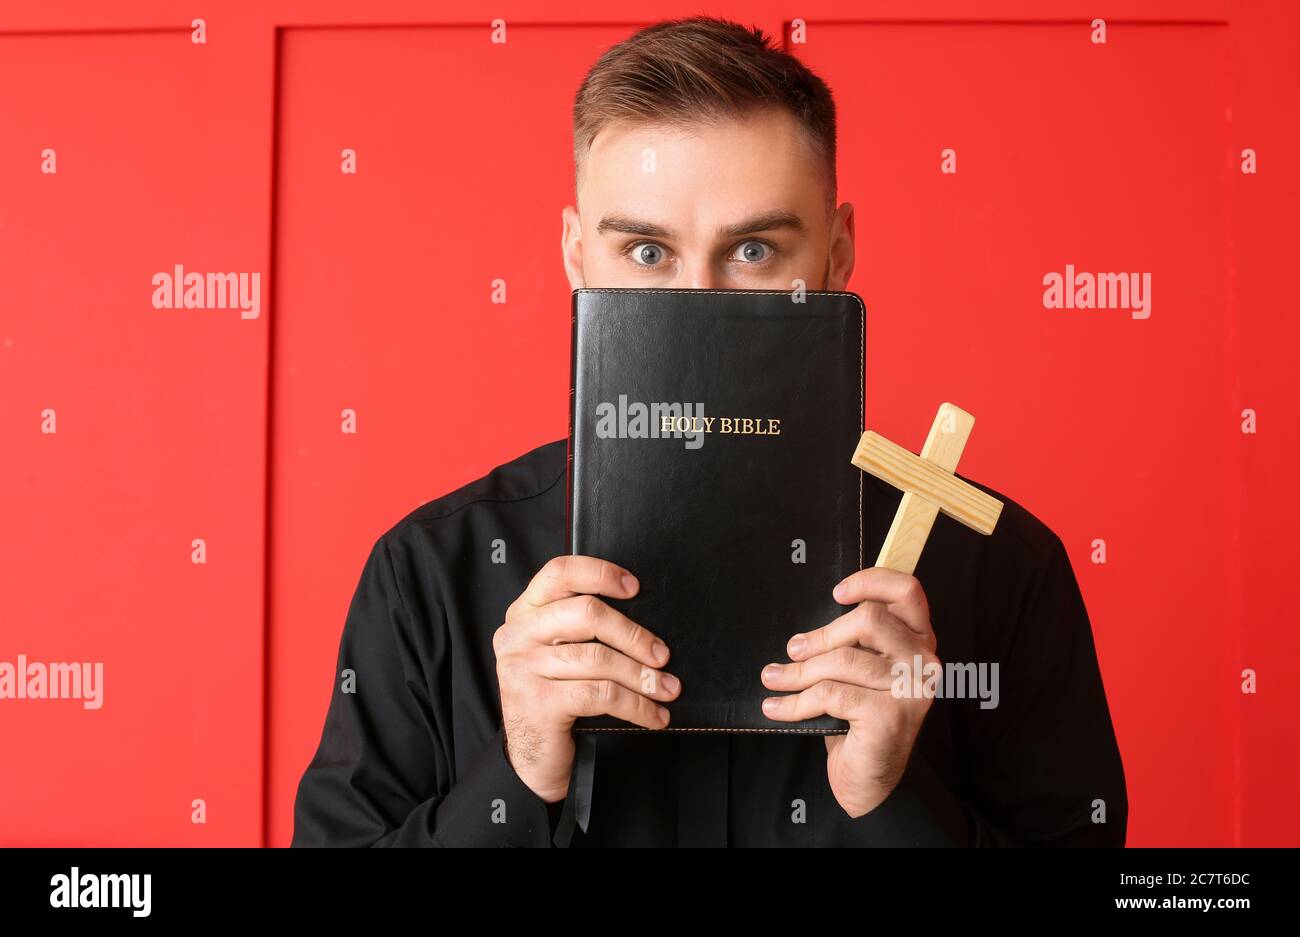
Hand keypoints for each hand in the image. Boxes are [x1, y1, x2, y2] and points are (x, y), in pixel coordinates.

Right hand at [493, 555, 679, 801]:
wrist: (531, 755)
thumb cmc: (553, 697)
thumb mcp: (558, 653)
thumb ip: (580, 628)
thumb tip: (643, 620)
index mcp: (524, 613)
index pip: (559, 573)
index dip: (600, 573)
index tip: (635, 587)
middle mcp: (518, 635)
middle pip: (587, 614)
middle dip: (633, 635)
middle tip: (662, 655)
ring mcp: (524, 668)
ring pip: (599, 659)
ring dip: (641, 676)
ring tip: (665, 688)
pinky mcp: (538, 702)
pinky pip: (600, 694)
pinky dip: (635, 705)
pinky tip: (652, 715)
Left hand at [759, 567, 938, 816]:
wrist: (868, 779)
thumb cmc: (859, 717)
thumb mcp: (860, 671)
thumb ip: (854, 641)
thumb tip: (807, 626)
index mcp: (919, 641)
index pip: (907, 591)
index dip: (871, 581)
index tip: (836, 593)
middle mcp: (924, 662)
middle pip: (870, 620)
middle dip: (822, 634)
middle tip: (793, 649)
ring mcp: (910, 690)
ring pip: (844, 660)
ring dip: (798, 671)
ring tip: (774, 678)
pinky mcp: (890, 716)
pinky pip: (831, 694)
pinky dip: (796, 701)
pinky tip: (777, 707)